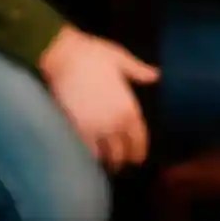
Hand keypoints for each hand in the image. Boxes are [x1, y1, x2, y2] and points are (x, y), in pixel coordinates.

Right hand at [39, 25, 159, 171]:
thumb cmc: (94, 54)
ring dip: (105, 162)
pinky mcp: (75, 128)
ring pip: (104, 156)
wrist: (64, 56)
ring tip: (104, 166)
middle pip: (122, 152)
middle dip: (122, 160)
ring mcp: (95, 128)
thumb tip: (156, 75)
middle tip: (119, 164)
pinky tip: (86, 159)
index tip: (138, 159)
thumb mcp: (122, 59)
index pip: (139, 139)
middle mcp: (115, 122)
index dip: (139, 152)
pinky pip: (84, 151)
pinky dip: (86, 157)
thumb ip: (139, 71)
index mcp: (129, 108)